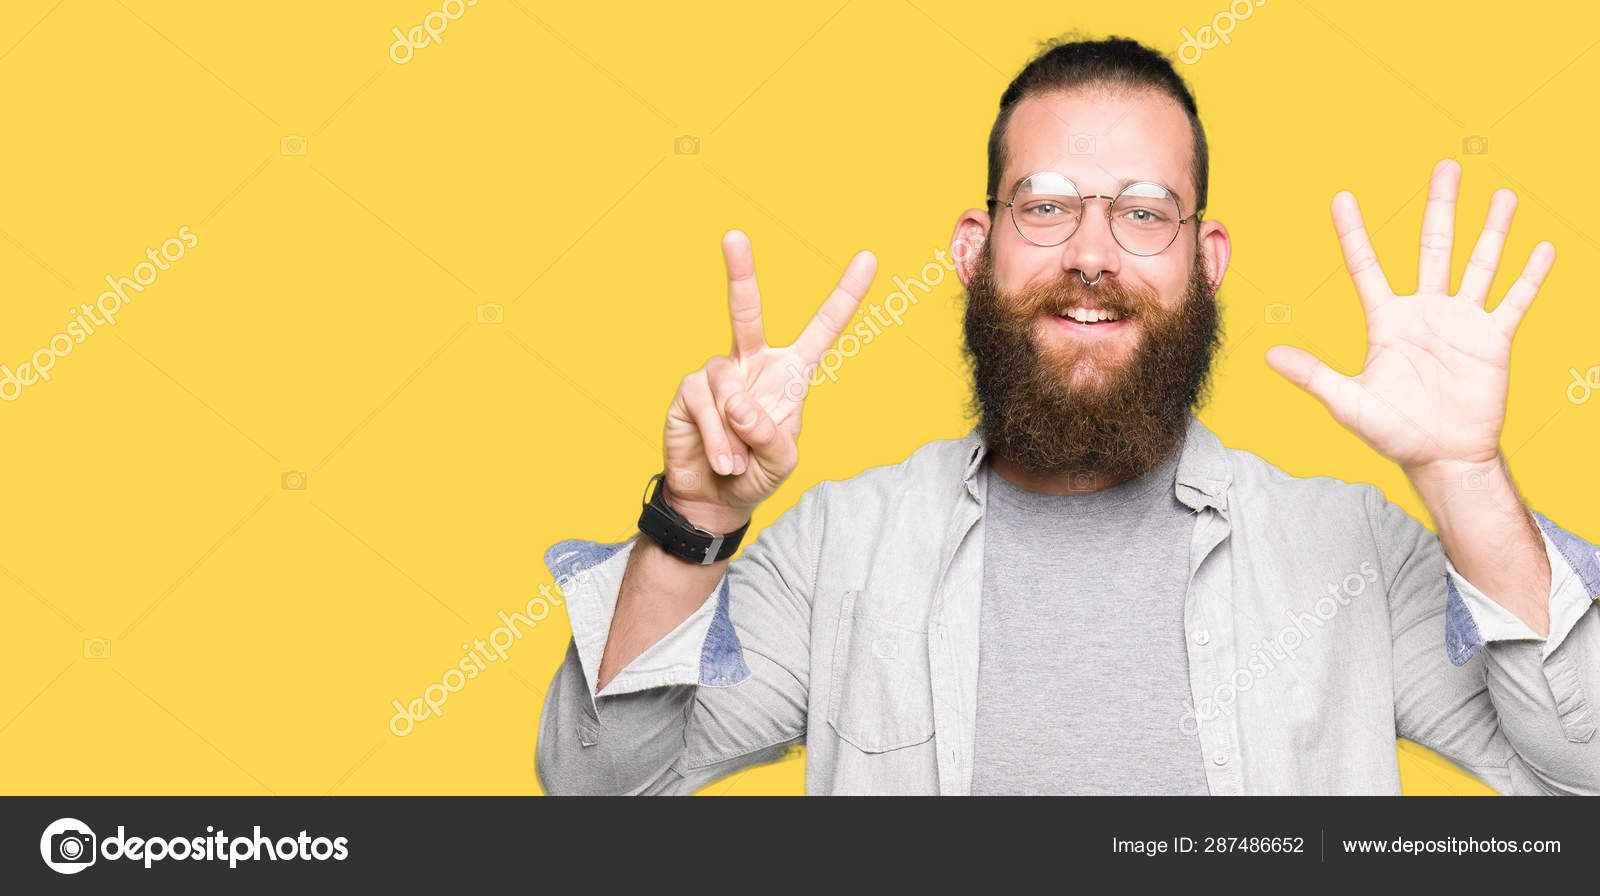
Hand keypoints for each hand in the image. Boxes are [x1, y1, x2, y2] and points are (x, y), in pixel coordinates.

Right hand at [662, 230, 876, 531]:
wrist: (715, 496)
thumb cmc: (756, 471)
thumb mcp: (780, 460)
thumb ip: (770, 434)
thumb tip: (738, 403)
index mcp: (791, 373)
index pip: (822, 329)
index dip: (845, 296)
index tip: (868, 258)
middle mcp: (753, 363)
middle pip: (746, 312)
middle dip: (739, 274)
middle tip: (733, 235)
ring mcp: (719, 374)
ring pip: (728, 387)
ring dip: (735, 432)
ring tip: (737, 462)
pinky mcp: (690, 391)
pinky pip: (704, 404)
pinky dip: (717, 437)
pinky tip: (722, 458)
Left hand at [1265, 159, 1555, 475]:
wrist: (1442, 457)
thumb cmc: (1393, 432)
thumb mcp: (1349, 403)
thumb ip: (1314, 376)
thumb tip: (1269, 355)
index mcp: (1386, 321)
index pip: (1365, 266)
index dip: (1353, 232)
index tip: (1342, 197)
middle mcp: (1425, 312)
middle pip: (1433, 247)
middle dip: (1441, 206)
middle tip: (1447, 166)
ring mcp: (1462, 322)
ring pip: (1479, 263)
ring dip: (1492, 229)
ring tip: (1501, 194)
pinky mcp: (1493, 339)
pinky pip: (1514, 300)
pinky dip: (1530, 275)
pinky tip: (1542, 247)